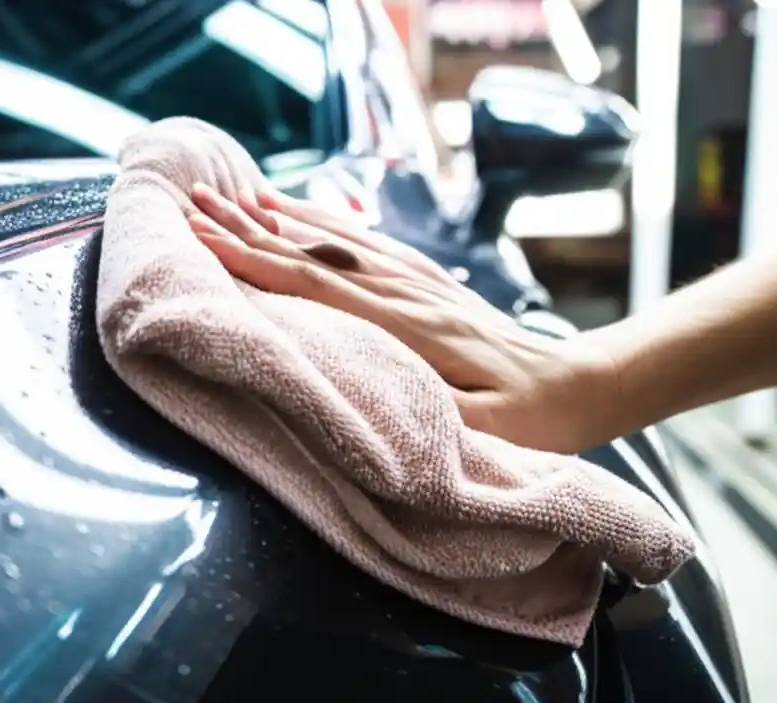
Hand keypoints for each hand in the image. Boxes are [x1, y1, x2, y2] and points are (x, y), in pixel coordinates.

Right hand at [186, 183, 623, 453]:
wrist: (582, 384)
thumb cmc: (531, 420)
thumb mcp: (483, 431)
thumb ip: (429, 413)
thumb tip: (365, 399)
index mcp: (412, 327)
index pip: (316, 284)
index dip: (255, 260)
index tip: (204, 238)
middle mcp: (410, 292)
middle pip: (314, 251)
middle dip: (249, 228)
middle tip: (193, 202)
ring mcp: (422, 282)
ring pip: (338, 240)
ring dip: (283, 218)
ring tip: (234, 197)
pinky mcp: (432, 283)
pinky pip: (369, 244)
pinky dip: (329, 224)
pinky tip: (306, 213)